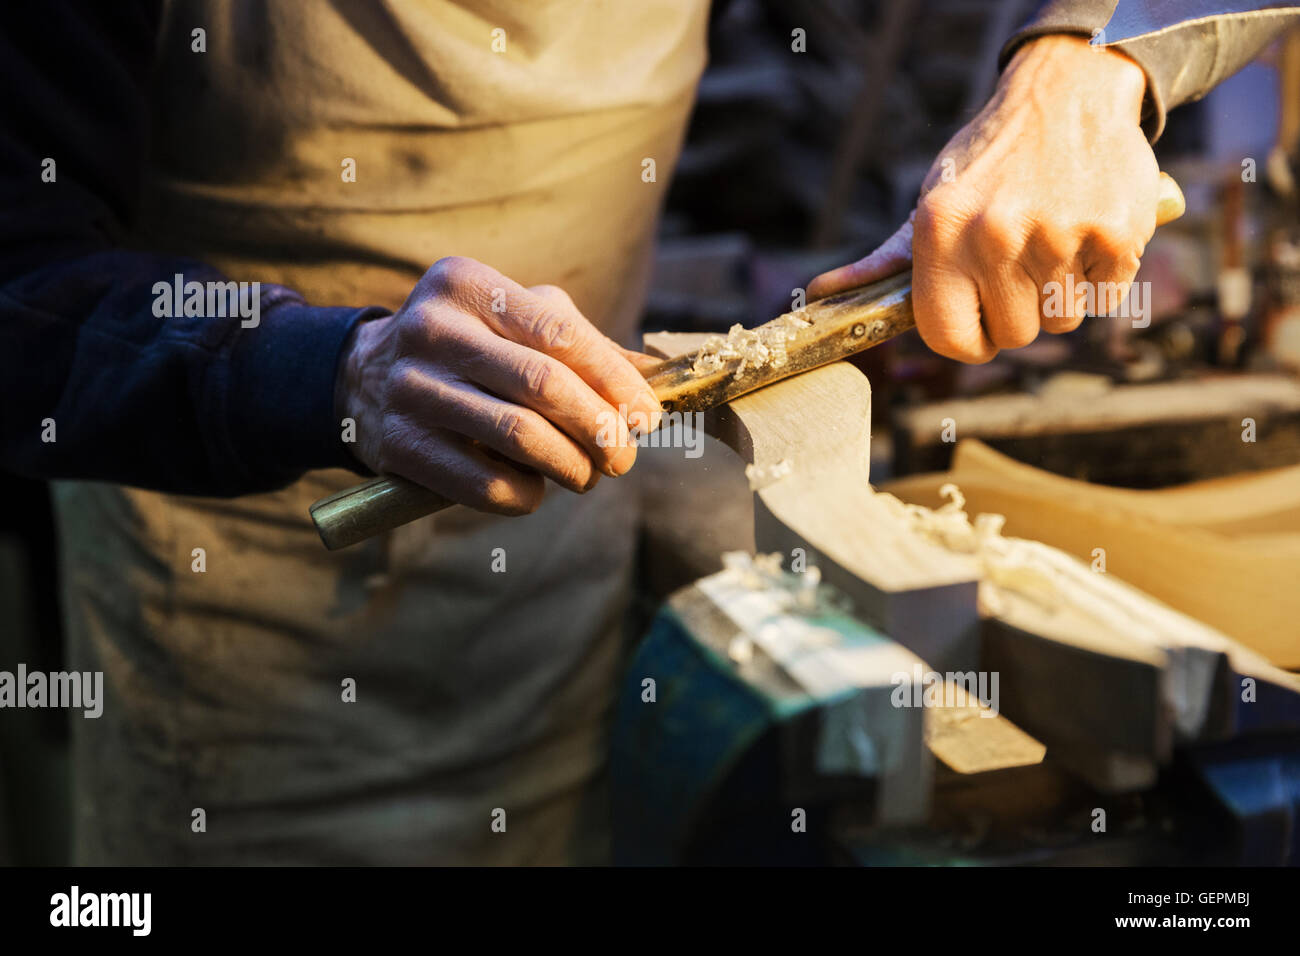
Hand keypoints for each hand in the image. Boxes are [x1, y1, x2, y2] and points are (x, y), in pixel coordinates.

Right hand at [336, 257, 661, 514]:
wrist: (362, 378)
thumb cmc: (468, 349)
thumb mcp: (513, 322)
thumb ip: (580, 344)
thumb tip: (654, 385)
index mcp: (467, 285)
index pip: (560, 334)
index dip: (615, 380)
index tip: (647, 416)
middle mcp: (432, 329)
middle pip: (543, 385)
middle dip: (599, 428)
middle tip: (624, 456)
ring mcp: (410, 389)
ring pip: (518, 437)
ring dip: (571, 466)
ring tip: (589, 475)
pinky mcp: (399, 446)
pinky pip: (484, 482)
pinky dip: (526, 493)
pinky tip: (536, 489)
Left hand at [809, 35, 1156, 362]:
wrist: (1067, 92)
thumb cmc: (989, 164)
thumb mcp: (930, 205)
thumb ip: (885, 262)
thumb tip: (820, 294)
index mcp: (940, 232)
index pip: (948, 338)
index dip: (969, 341)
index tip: (981, 325)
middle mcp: (994, 235)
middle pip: (1014, 335)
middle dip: (1021, 311)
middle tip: (1022, 261)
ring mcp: (1057, 233)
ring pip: (1063, 320)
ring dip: (1063, 292)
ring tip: (1053, 238)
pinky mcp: (1115, 232)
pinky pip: (1107, 296)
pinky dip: (1103, 272)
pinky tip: (1086, 227)